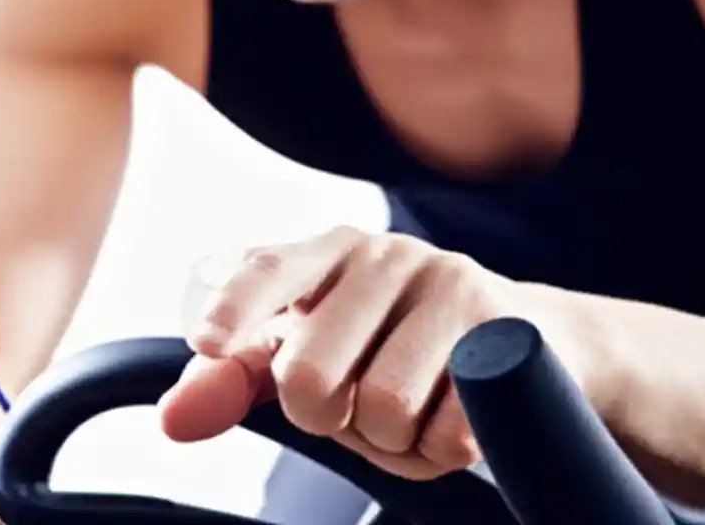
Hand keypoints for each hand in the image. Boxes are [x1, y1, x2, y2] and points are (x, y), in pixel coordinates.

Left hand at [159, 226, 597, 480]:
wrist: (531, 347)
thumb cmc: (393, 352)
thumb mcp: (312, 356)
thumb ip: (238, 380)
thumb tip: (173, 422)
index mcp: (328, 253)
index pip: (267, 270)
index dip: (233, 308)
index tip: (205, 341)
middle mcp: (386, 256)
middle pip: (310, 372)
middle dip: (323, 417)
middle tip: (351, 410)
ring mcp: (450, 286)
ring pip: (381, 408)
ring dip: (387, 441)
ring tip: (408, 414)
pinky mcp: (507, 334)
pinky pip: (448, 431)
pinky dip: (439, 451)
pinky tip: (452, 421)